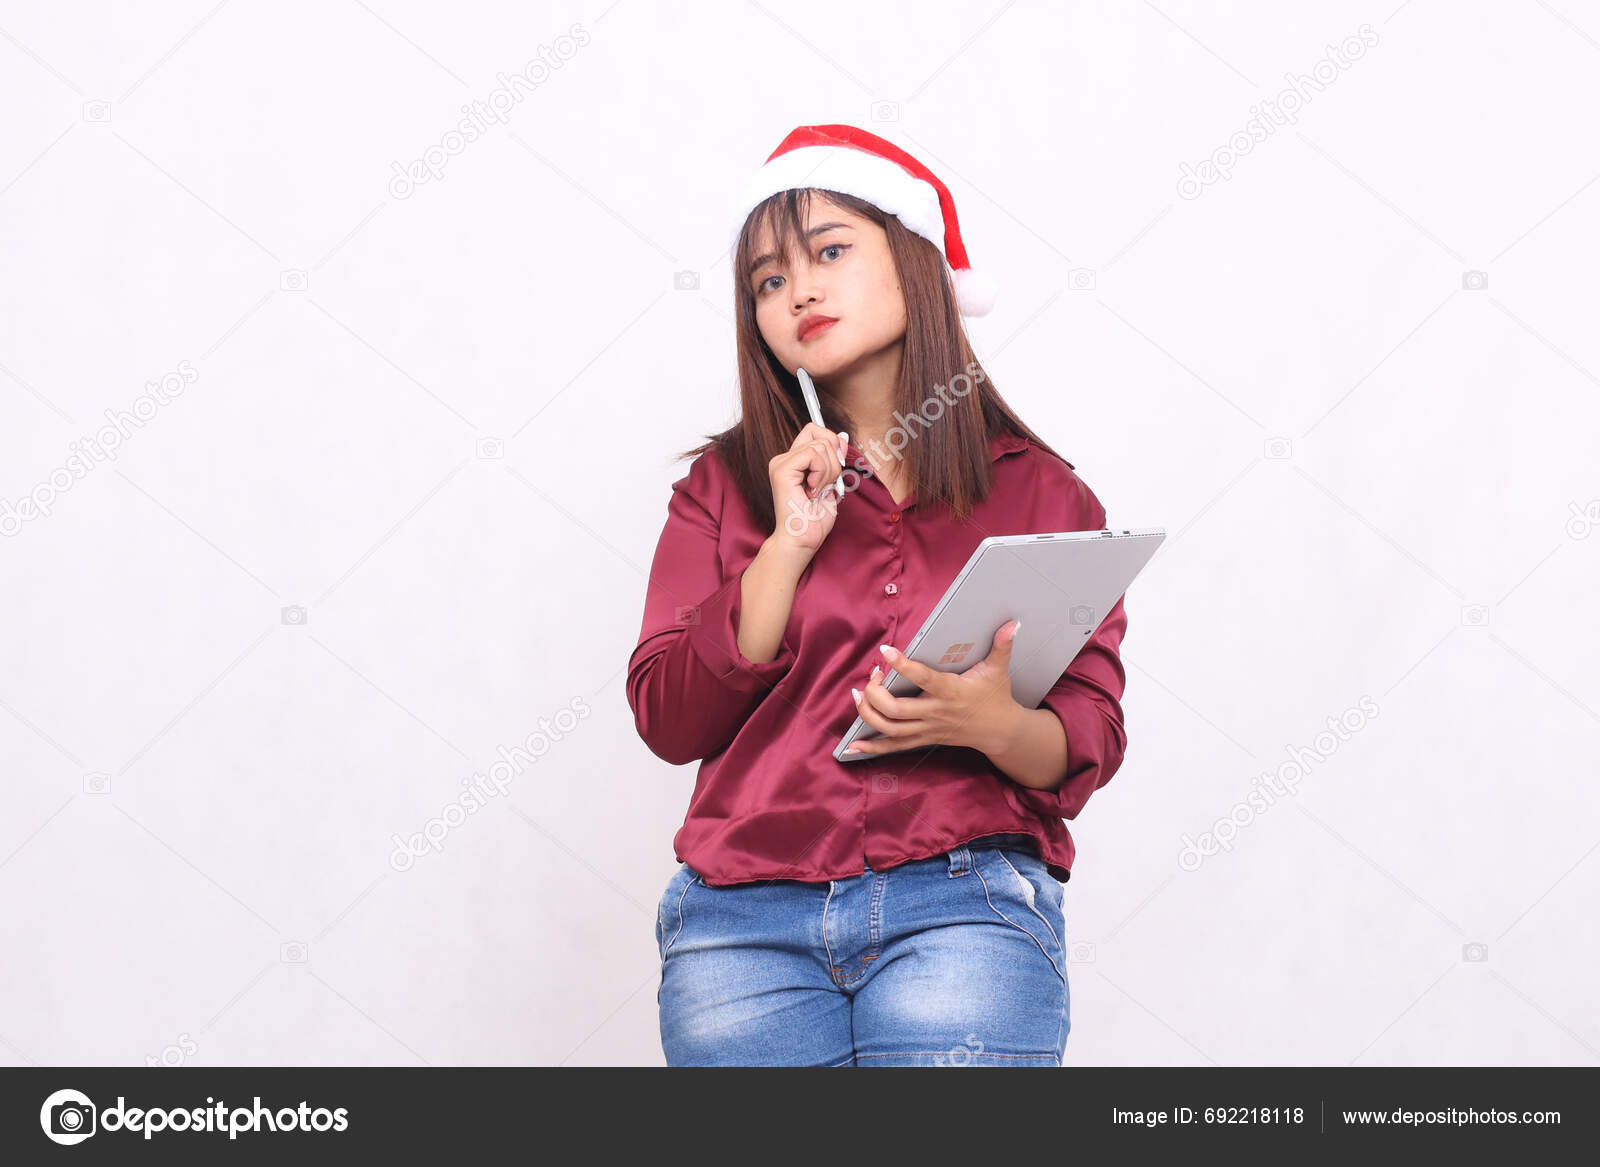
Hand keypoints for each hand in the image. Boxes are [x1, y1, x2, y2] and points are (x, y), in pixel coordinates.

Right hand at [767, 422, 849, 558]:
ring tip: (818, 491)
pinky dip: (821, 473)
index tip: (839, 461)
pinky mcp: (782, 470)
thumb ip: (833, 459)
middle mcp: (784, 459)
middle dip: (833, 459)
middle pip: (818, 433)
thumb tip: (842, 436)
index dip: (832, 440)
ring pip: (820, 446)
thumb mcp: (831, 482)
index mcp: (794, 461)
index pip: (814, 430)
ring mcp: (781, 463)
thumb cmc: (814, 519)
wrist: (803, 539)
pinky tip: (812, 491)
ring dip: (828, 471)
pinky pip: (812, 455)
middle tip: (826, 484)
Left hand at [844, 619, 1024, 756]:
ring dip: (867, 713)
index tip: (886, 650)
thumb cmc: (996, 697)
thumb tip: (1012, 623)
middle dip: (875, 693)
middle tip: (872, 675)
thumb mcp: (998, 670)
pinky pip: (894, 746)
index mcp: (951, 692)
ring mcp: (928, 728)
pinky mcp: (924, 738)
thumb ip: (1002, 645)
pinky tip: (853, 744)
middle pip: (896, 709)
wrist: (1001, 731)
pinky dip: (873, 747)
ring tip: (857, 694)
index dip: (902, 665)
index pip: (923, 678)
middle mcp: (936, 712)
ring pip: (890, 728)